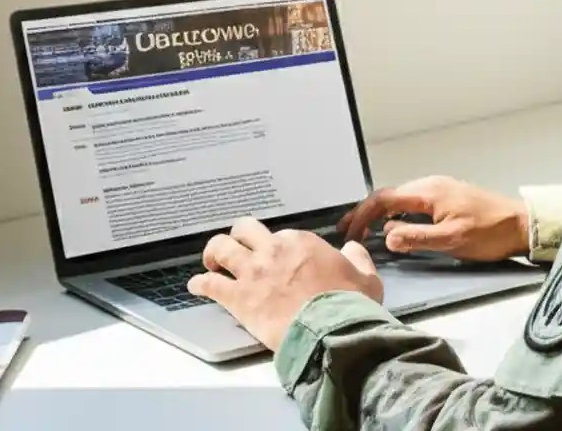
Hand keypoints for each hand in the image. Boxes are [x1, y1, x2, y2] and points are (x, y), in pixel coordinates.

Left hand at [187, 217, 382, 350]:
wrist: (330, 331)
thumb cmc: (349, 305)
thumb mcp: (367, 278)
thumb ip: (358, 259)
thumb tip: (353, 249)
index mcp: (301, 243)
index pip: (281, 235)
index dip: (277, 246)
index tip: (277, 257)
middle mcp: (272, 251)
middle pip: (244, 230)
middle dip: (238, 236)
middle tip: (236, 247)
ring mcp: (253, 273)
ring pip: (221, 249)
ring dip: (213, 253)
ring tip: (211, 262)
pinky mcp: (238, 297)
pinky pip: (210, 284)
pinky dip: (200, 284)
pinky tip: (195, 286)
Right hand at [338, 176, 529, 260]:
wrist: (521, 224)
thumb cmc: (490, 232)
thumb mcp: (451, 240)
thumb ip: (416, 238)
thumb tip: (387, 236)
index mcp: (428, 192)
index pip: (383, 199)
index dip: (361, 216)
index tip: (349, 232)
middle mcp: (430, 185)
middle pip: (387, 196)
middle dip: (364, 213)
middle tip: (347, 231)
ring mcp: (438, 189)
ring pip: (399, 198)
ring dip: (379, 213)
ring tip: (364, 230)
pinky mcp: (446, 197)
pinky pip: (412, 202)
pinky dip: (396, 213)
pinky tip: (394, 226)